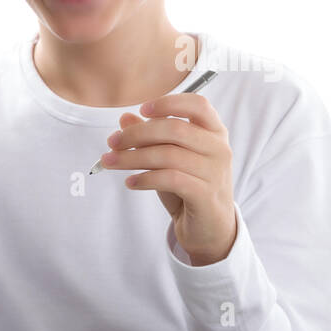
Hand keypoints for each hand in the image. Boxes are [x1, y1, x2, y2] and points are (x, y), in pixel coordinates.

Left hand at [99, 94, 236, 265]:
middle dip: (137, 133)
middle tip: (113, 141)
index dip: (169, 103)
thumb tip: (125, 118)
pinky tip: (130, 182)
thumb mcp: (170, 159)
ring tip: (111, 162)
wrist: (210, 228)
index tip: (142, 109)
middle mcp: (218, 148)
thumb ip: (152, 137)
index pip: (198, 105)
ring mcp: (215, 172)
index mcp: (214, 132)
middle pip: (175, 129)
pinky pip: (170, 179)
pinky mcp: (206, 195)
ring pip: (168, 155)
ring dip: (133, 157)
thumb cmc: (190, 187)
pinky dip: (145, 178)